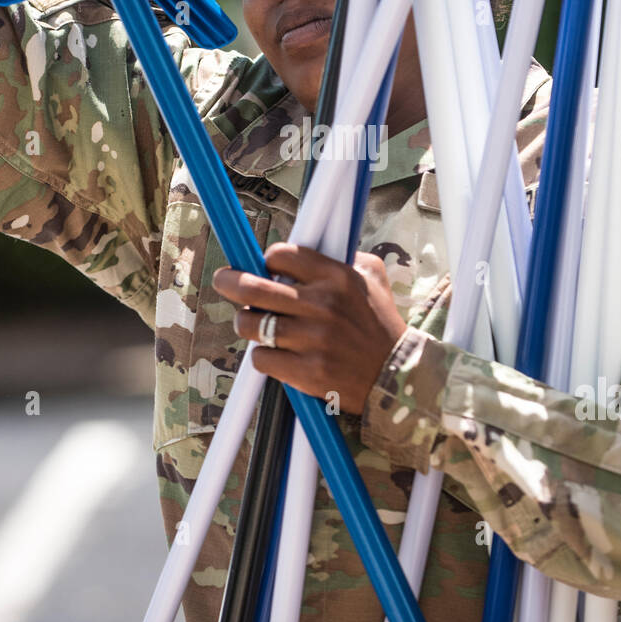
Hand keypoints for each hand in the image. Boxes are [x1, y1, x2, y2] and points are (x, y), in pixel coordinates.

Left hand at [213, 243, 407, 416]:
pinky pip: (261, 359)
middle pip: (252, 286)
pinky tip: (277, 354)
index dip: (268, 260)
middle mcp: (322, 305)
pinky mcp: (306, 371)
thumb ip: (344, 257)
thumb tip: (315, 243)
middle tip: (223, 280)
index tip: (266, 268)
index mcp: (336, 277)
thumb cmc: (381, 325)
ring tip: (253, 324)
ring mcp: (312, 339)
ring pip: (251, 324)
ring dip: (247, 324)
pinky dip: (264, 357)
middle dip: (229, 281)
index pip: (281, 255)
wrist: (397, 378)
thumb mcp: (373, 278)